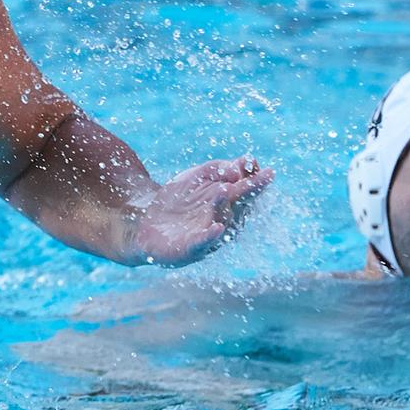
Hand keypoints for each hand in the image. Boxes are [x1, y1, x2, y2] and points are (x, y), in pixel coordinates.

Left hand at [126, 156, 271, 266]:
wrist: (147, 221)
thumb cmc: (179, 199)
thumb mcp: (198, 176)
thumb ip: (219, 169)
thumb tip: (239, 168)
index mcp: (229, 202)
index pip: (247, 188)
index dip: (253, 176)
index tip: (252, 162)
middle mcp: (224, 219)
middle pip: (240, 203)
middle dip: (251, 189)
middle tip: (263, 176)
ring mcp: (209, 234)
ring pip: (222, 219)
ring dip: (224, 205)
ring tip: (227, 189)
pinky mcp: (190, 248)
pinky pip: (202, 243)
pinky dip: (210, 236)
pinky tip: (217, 227)